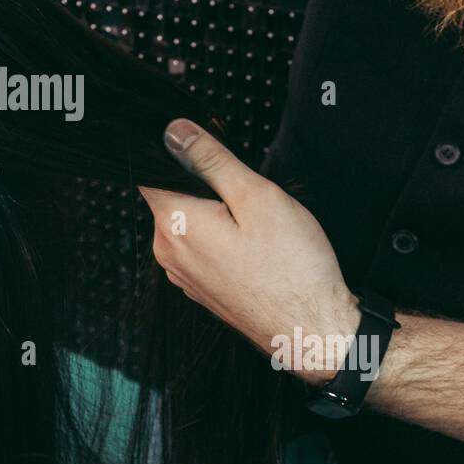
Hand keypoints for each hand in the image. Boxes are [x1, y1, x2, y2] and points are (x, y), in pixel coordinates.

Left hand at [138, 118, 360, 384]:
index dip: (178, 153)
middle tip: (248, 196)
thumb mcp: (256, 196)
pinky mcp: (201, 288)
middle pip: (172, 195)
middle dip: (205, 186)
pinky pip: (201, 248)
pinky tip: (255, 249)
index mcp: (175, 224)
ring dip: (216, 214)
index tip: (210, 155)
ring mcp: (183, 274)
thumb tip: (175, 131)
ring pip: (189, 222)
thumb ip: (211, 160)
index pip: (151, 171)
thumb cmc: (292, 270)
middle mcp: (168, 252)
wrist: (313, 331)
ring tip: (256, 227)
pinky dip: (222, 239)